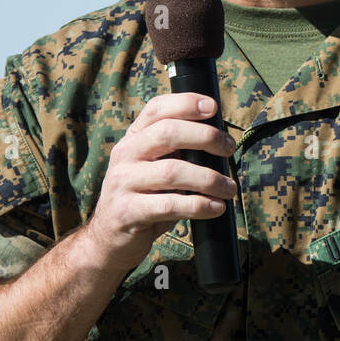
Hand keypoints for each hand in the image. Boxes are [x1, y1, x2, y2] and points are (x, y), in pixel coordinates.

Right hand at [84, 92, 237, 271]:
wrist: (110, 237)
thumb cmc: (146, 196)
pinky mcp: (126, 212)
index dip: (185, 103)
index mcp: (134, 138)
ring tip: (229, 188)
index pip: (157, 108)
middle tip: (229, 149)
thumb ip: (178, 150)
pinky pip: (169, 205)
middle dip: (205, 137)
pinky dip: (199, 206)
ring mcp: (122, 183)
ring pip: (172, 172)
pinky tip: (216, 207)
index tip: (213, 108)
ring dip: (209, 179)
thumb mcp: (155, 166)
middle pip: (167, 133)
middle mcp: (125, 155)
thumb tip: (221, 140)